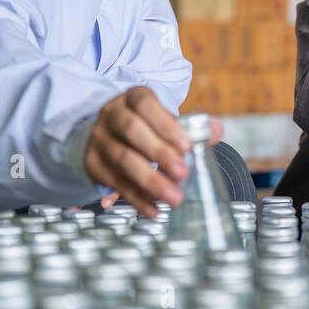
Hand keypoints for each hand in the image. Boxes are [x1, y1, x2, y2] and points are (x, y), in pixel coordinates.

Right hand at [82, 86, 223, 217]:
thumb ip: (192, 127)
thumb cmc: (146, 127)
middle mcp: (111, 115)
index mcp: (132, 98)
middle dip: (159, 153)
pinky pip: (115, 183)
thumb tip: (216, 131)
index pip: (145, 105)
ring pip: (122, 159)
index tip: (186, 146)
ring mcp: (99, 140)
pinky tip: (154, 209)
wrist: (108, 136)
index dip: (165, 125)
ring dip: (150, 180)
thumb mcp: (165, 120)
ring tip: (174, 198)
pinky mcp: (93, 165)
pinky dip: (136, 198)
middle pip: (132, 131)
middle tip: (182, 174)